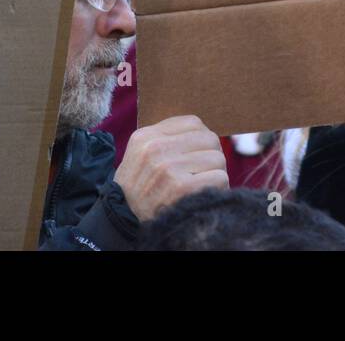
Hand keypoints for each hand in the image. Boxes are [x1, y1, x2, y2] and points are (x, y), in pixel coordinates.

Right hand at [114, 115, 228, 221]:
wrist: (124, 221)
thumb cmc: (139, 188)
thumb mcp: (141, 154)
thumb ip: (166, 138)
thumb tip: (202, 130)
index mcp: (145, 137)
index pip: (193, 123)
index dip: (200, 139)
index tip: (196, 153)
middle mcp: (154, 149)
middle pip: (209, 139)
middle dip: (210, 155)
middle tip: (200, 172)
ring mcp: (168, 168)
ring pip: (217, 158)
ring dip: (214, 173)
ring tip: (199, 184)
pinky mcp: (181, 188)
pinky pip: (219, 177)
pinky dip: (217, 188)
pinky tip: (202, 194)